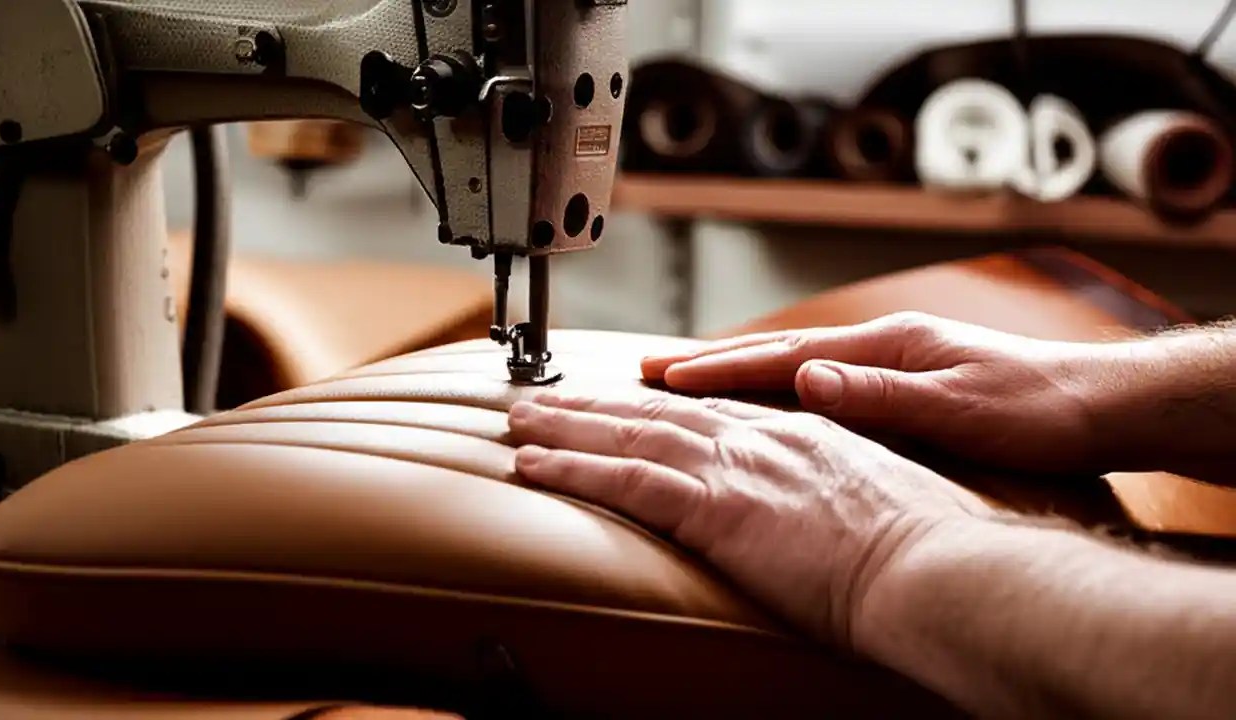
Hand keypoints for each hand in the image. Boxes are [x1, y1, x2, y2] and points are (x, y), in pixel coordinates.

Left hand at [508, 391, 989, 648]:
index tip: (623, 395)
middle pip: (659, 409)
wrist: (931, 568)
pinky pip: (626, 482)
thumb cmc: (923, 549)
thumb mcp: (880, 497)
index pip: (711, 408)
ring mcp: (735, 468)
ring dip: (567, 428)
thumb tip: (824, 501)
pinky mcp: (716, 508)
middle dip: (595, 404)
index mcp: (799, 432)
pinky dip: (573, 471)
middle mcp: (759, 437)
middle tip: (545, 398)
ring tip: (519, 422)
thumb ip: (837, 485)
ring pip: (630, 435)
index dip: (658, 399)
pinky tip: (532, 468)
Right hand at [642, 312, 1119, 473]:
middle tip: (647, 370)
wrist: (1101, 406)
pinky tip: (762, 400)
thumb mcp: (960, 408)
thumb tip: (807, 377)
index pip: (784, 359)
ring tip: (684, 380)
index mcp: (887, 347)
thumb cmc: (1038, 410)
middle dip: (709, 363)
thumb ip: (881, 393)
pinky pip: (820, 383)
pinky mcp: (905, 380)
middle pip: (778, 353)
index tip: (664, 377)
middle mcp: (882, 345)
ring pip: (794, 366)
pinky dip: (775, 387)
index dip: (720, 370)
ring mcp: (892, 359)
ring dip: (735, 373)